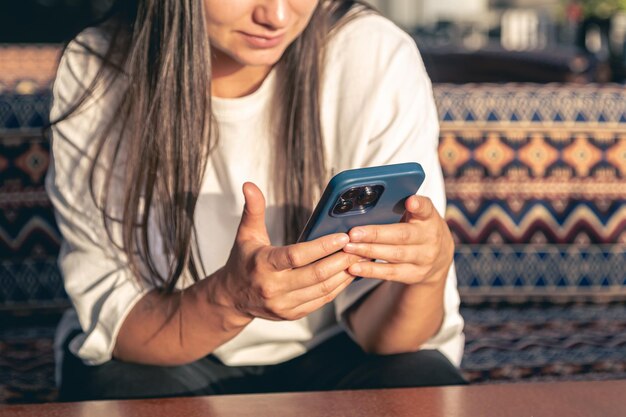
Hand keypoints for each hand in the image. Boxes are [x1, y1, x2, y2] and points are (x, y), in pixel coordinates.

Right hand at [212, 182, 362, 321]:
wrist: (232, 298)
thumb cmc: (243, 260)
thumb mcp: (246, 234)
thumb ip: (253, 209)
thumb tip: (249, 185)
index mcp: (263, 264)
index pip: (296, 256)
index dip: (322, 247)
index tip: (343, 236)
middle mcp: (273, 287)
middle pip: (316, 275)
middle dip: (342, 260)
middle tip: (360, 246)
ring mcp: (283, 304)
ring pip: (323, 290)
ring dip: (345, 274)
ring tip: (360, 258)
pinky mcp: (292, 314)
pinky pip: (321, 301)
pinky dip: (339, 287)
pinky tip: (349, 273)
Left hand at [342, 195, 453, 284]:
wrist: (439, 258)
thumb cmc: (420, 229)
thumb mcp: (418, 215)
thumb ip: (401, 206)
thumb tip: (371, 200)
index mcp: (429, 218)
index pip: (426, 209)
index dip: (418, 205)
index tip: (410, 201)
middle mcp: (430, 239)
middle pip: (402, 235)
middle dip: (376, 234)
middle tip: (353, 233)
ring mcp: (424, 259)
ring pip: (394, 255)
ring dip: (369, 252)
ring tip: (349, 248)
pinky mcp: (415, 275)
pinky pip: (390, 273)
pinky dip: (371, 270)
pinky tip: (355, 267)